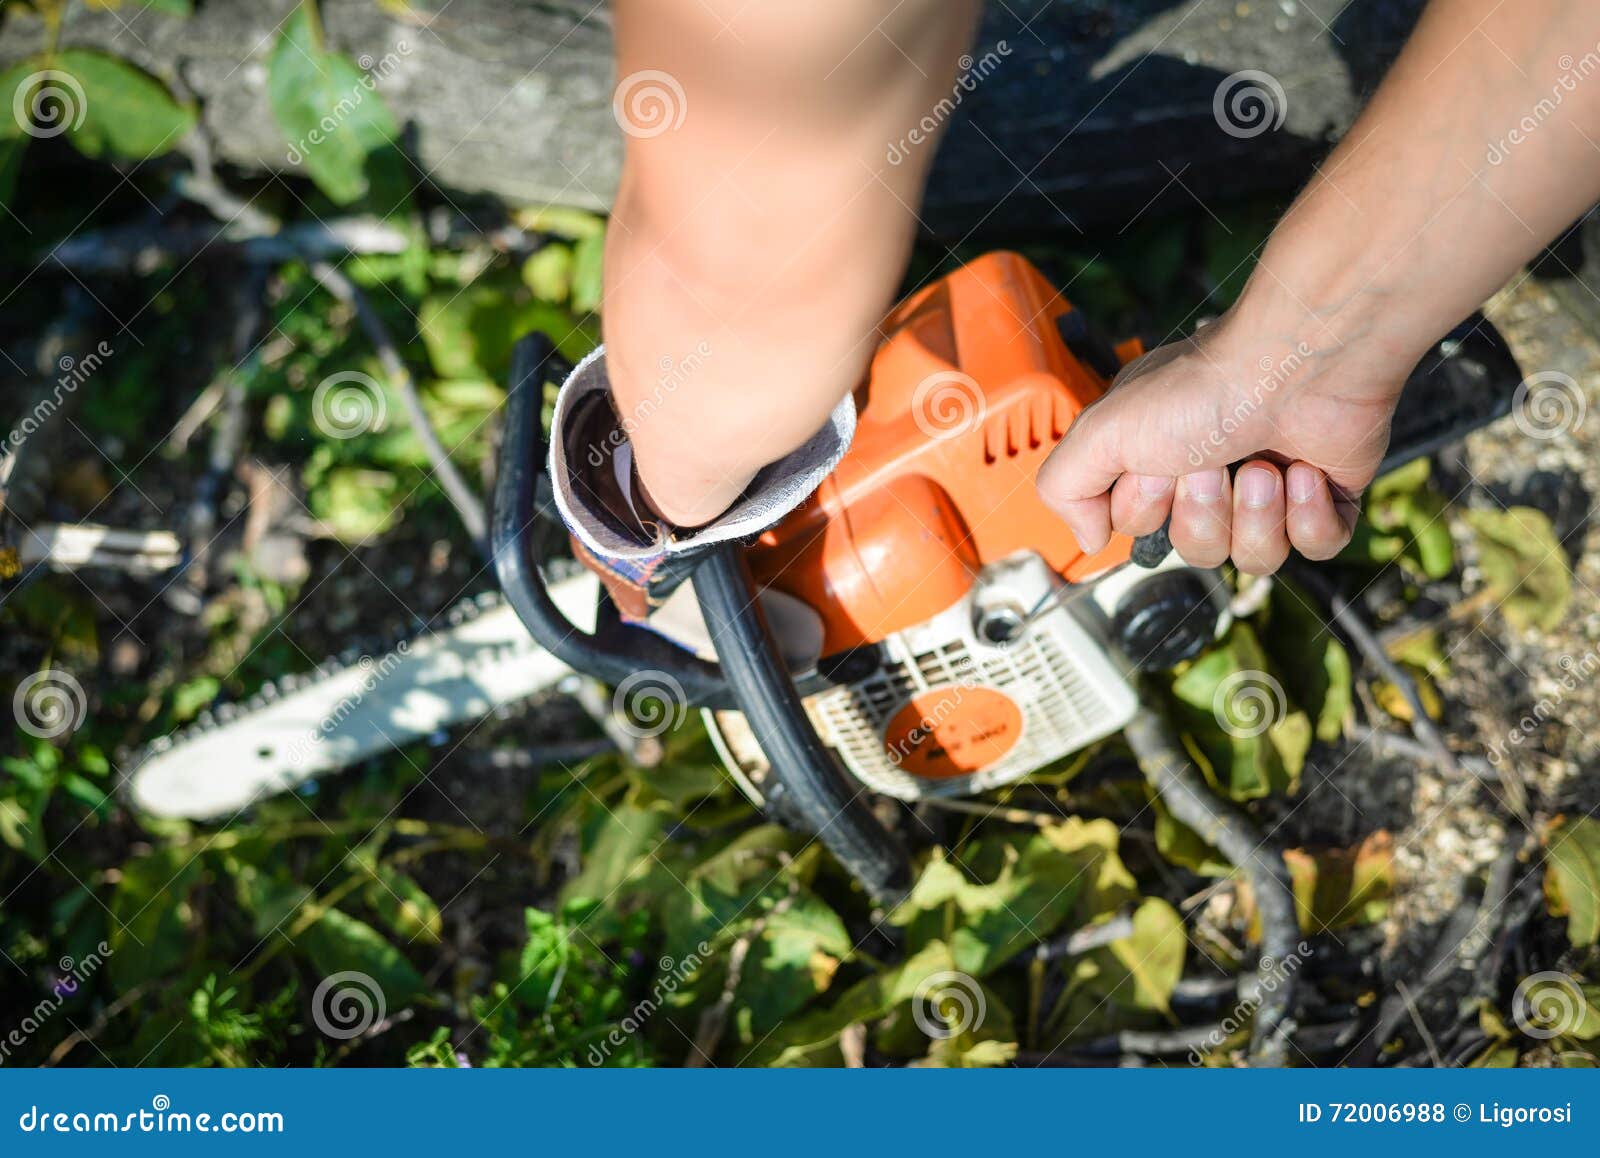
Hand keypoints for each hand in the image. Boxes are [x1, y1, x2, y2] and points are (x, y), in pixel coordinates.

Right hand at [1036, 310, 1409, 574]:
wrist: (1297, 362)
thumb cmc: (1202, 388)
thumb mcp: (1100, 432)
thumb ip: (1065, 489)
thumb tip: (1091, 541)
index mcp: (1157, 460)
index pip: (1139, 531)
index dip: (1147, 509)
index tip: (1157, 465)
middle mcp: (1212, 476)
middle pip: (1196, 552)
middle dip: (1204, 514)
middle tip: (1213, 461)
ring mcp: (1270, 489)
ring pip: (1254, 558)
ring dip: (1256, 515)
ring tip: (1263, 466)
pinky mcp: (1326, 497)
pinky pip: (1315, 547)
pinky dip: (1308, 516)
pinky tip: (1304, 472)